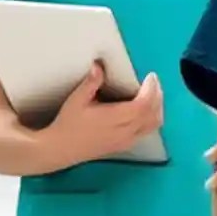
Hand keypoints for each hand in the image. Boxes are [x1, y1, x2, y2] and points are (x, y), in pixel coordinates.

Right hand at [42, 62, 162, 164]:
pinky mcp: (124, 146)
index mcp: (115, 119)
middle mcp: (125, 132)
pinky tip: (145, 110)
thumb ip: (90, 82)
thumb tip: (99, 65)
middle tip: (153, 82)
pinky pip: (147, 132)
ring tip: (153, 94)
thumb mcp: (76, 100)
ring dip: (157, 108)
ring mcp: (126, 141)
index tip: (151, 76)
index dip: (152, 89)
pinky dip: (152, 118)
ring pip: (153, 125)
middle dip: (157, 96)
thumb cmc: (67, 124)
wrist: (59, 150)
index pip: (144, 104)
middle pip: (153, 114)